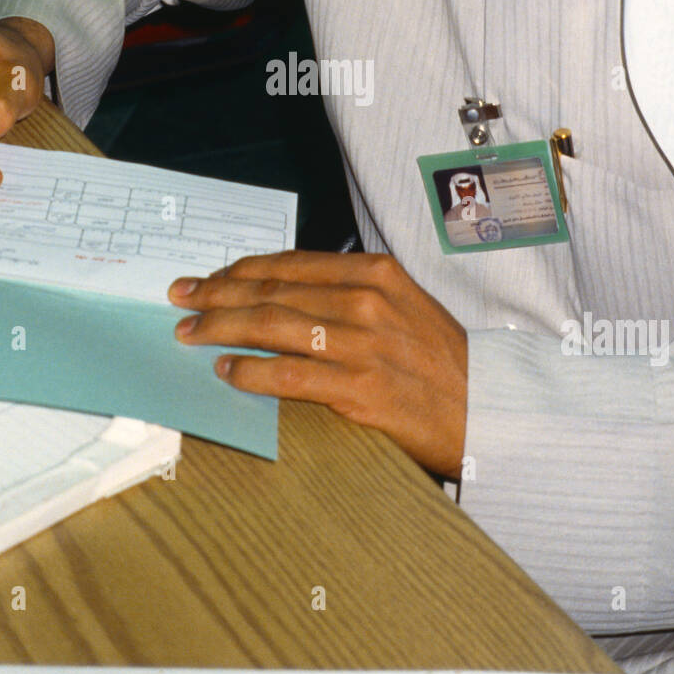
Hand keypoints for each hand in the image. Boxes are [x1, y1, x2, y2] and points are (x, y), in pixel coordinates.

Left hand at [169, 251, 468, 478]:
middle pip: (273, 291)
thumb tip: (287, 295)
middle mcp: (367, 301)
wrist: (491, 409)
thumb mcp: (404, 307)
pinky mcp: (361, 388)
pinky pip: (290, 376)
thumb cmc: (443, 362)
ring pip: (273, 328)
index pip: (290, 265)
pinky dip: (252, 372)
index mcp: (376, 274)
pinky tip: (227, 372)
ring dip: (222, 328)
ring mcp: (363, 344)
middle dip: (217, 294)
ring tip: (191, 334)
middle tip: (181, 299)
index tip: (207, 278)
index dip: (240, 270)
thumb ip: (352, 294)